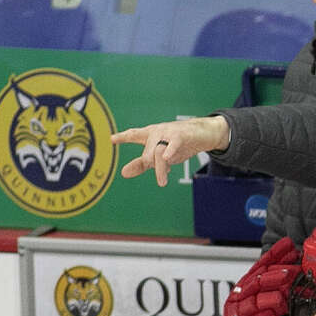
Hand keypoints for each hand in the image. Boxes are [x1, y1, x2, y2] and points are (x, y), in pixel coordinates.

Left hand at [111, 116, 230, 185]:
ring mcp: (169, 132)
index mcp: (151, 136)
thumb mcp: (160, 155)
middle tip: (159, 177)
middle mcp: (157, 132)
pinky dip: (170, 150)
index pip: (134, 135)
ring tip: (162, 183)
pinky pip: (173, 143)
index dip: (123, 137)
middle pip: (148, 153)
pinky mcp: (181, 135)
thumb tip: (123, 173)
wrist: (203, 134)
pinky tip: (167, 158)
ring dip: (160, 169)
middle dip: (150, 164)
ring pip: (159, 152)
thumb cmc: (179, 144)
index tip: (112, 139)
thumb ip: (142, 164)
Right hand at [209, 237, 300, 315]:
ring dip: (273, 280)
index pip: (262, 267)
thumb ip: (285, 302)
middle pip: (259, 274)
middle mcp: (240, 296)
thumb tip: (306, 290)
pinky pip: (250, 310)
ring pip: (254, 288)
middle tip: (298, 262)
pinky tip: (279, 299)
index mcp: (249, 292)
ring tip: (291, 275)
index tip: (292, 246)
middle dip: (280, 266)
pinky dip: (265, 303)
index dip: (276, 255)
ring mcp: (235, 309)